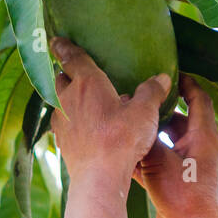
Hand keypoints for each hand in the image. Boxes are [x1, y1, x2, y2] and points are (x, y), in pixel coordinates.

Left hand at [51, 37, 171, 187]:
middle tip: (71, 71)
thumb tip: (162, 78)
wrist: (99, 177)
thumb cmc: (121, 140)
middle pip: (60, 79)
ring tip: (78, 100)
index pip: (72, 58)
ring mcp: (61, 121)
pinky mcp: (61, 142)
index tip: (56, 40)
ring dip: (65, 98)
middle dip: (65, 73)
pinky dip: (68, 120)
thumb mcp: (145, 112)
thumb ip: (151, 92)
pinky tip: (79, 126)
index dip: (64, 47)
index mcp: (87, 83)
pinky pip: (61, 124)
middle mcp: (68, 99)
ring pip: (58, 102)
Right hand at [134, 76, 217, 217]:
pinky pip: (163, 162)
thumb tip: (131, 118)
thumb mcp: (158, 160)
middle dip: (159, 111)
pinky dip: (148, 158)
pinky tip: (127, 156)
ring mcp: (191, 166)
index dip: (185, 83)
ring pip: (169, 142)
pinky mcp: (181, 183)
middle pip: (180, 120)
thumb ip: (145, 137)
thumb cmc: (182, 194)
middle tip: (138, 99)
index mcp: (203, 136)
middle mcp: (201, 148)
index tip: (170, 72)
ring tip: (128, 125)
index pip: (198, 98)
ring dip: (151, 135)